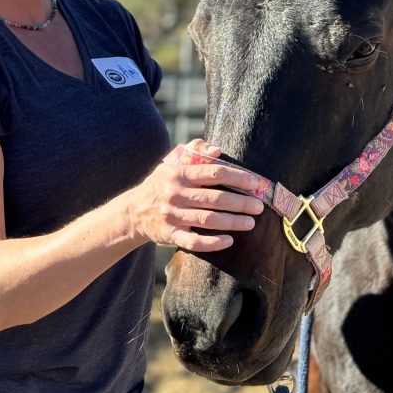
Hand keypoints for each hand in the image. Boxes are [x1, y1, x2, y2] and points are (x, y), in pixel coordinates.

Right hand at [129, 139, 264, 250]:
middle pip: (215, 198)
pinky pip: (193, 241)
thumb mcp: (171, 163)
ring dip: (232, 222)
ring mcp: (172, 216)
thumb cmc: (160, 184)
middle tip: (259, 206)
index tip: (256, 183)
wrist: (132, 212)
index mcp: (179, 174)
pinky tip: (228, 240)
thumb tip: (217, 149)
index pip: (214, 173)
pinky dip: (211, 242)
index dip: (238, 177)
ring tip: (250, 223)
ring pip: (208, 220)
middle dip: (240, 202)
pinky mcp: (169, 234)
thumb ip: (193, 152)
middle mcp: (175, 194)